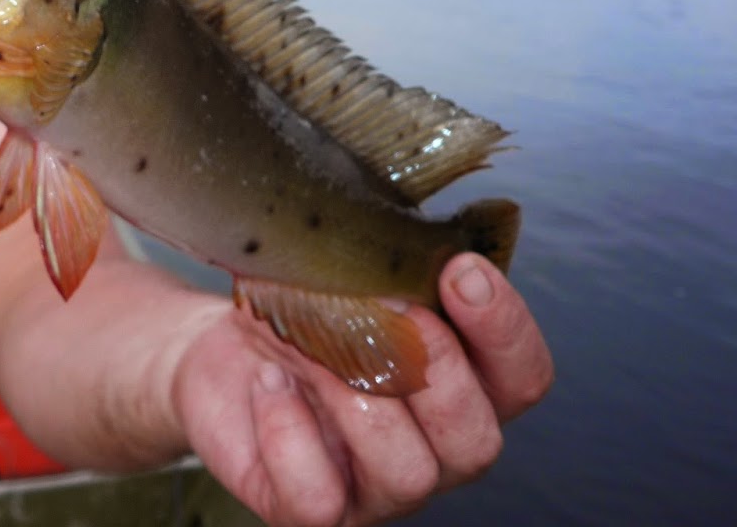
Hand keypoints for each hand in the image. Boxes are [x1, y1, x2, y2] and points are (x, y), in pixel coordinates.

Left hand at [172, 256, 552, 526]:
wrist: (214, 350)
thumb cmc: (294, 311)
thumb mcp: (346, 275)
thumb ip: (395, 266)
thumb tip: (412, 237)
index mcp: (461, 390)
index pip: (522, 378)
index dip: (503, 328)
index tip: (459, 268)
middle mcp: (432, 451)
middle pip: (478, 441)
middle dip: (438, 371)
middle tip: (388, 311)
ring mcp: (374, 490)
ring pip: (406, 472)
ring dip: (359, 396)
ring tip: (314, 344)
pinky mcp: (310, 510)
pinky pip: (319, 499)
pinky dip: (291, 432)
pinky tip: (269, 383)